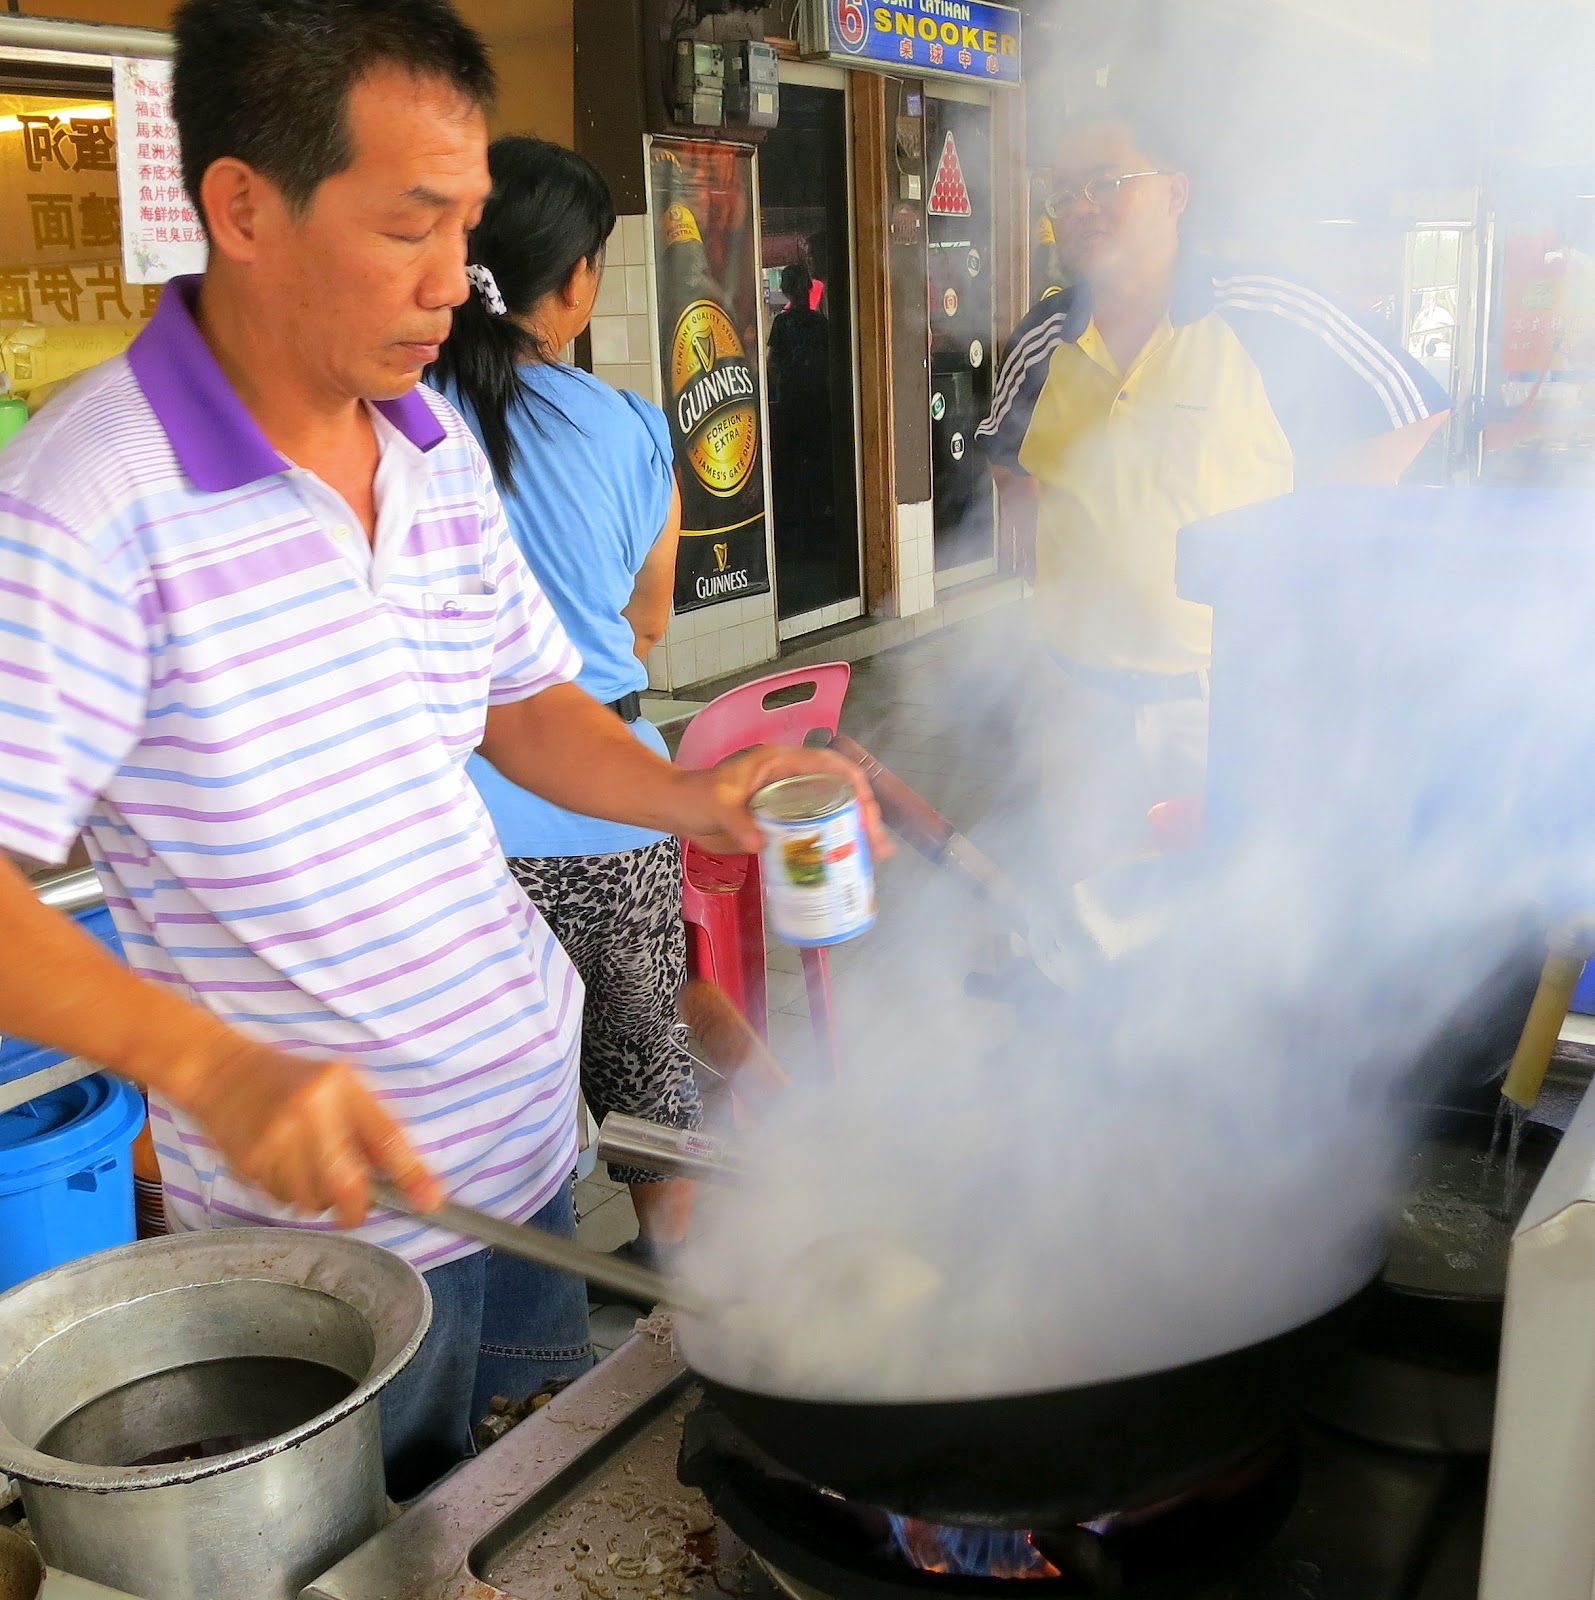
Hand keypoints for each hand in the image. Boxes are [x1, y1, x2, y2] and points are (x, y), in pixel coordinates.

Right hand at [174, 1035, 442, 1227]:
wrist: (223, 1074)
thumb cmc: (293, 1079)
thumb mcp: (341, 1085)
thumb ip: (370, 1125)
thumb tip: (404, 1176)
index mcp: (340, 1087)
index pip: (387, 1139)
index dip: (411, 1175)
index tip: (431, 1200)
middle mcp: (310, 1112)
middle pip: (347, 1185)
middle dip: (356, 1208)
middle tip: (355, 1211)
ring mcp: (276, 1139)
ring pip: (313, 1199)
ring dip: (319, 1198)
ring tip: (310, 1170)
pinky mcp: (250, 1162)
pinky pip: (282, 1199)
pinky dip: (290, 1193)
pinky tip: (283, 1166)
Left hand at [670, 744, 891, 858]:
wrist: (677, 810)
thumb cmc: (696, 796)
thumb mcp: (717, 804)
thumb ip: (737, 821)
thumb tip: (761, 843)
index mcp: (782, 763)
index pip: (830, 765)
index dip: (855, 785)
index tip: (867, 813)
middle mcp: (792, 779)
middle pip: (840, 791)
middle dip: (864, 816)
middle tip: (877, 847)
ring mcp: (789, 802)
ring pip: (832, 812)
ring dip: (854, 834)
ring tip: (872, 860)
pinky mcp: (783, 823)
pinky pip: (814, 831)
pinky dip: (831, 847)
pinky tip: (843, 867)